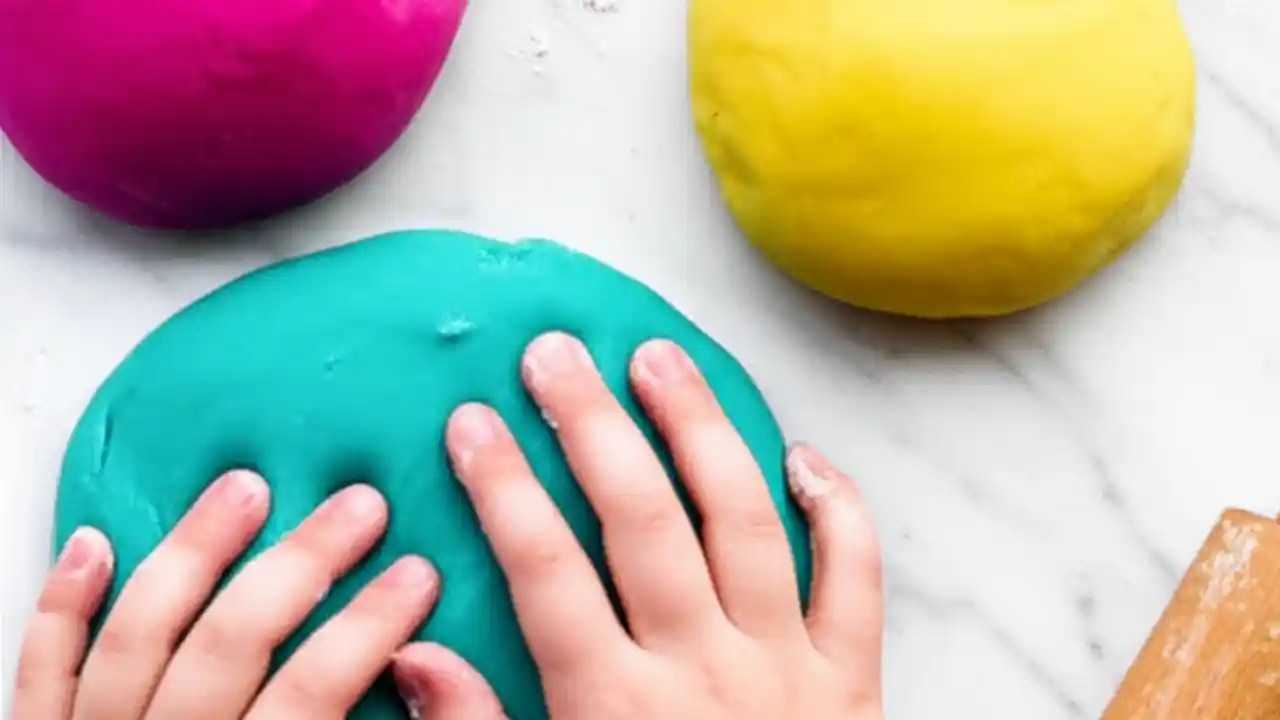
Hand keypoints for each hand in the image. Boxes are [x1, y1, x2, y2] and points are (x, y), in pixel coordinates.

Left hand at [14, 480, 441, 718]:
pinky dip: (60, 606)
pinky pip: (38, 672)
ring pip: (135, 633)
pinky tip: (90, 546)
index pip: (312, 692)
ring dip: (192, 552)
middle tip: (359, 507)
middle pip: (229, 642)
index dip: (369, 625)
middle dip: (302, 563)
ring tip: (243, 489)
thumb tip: (413, 694)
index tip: (417, 574)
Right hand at [412, 333, 884, 718]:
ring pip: (745, 518)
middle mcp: (704, 669)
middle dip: (593, 425)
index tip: (473, 422)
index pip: (545, 569)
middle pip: (643, 519)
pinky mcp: (854, 679)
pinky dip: (838, 509)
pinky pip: (857, 574)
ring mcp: (788, 666)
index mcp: (617, 708)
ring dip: (700, 430)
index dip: (503, 487)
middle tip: (555, 354)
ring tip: (660, 359)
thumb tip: (412, 652)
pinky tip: (801, 455)